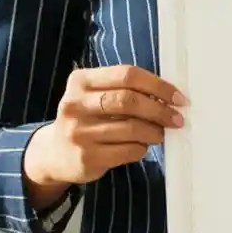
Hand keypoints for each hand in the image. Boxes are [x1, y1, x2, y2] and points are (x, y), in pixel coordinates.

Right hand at [25, 65, 186, 191]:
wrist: (54, 153)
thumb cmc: (86, 118)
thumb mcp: (94, 96)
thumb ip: (123, 90)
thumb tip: (167, 96)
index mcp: (80, 81)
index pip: (126, 74)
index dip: (157, 85)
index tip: (177, 97)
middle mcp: (75, 104)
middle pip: (129, 100)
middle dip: (159, 110)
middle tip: (176, 118)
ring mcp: (78, 132)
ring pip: (131, 128)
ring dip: (154, 131)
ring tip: (160, 133)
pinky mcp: (86, 158)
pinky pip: (127, 151)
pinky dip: (142, 148)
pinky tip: (142, 146)